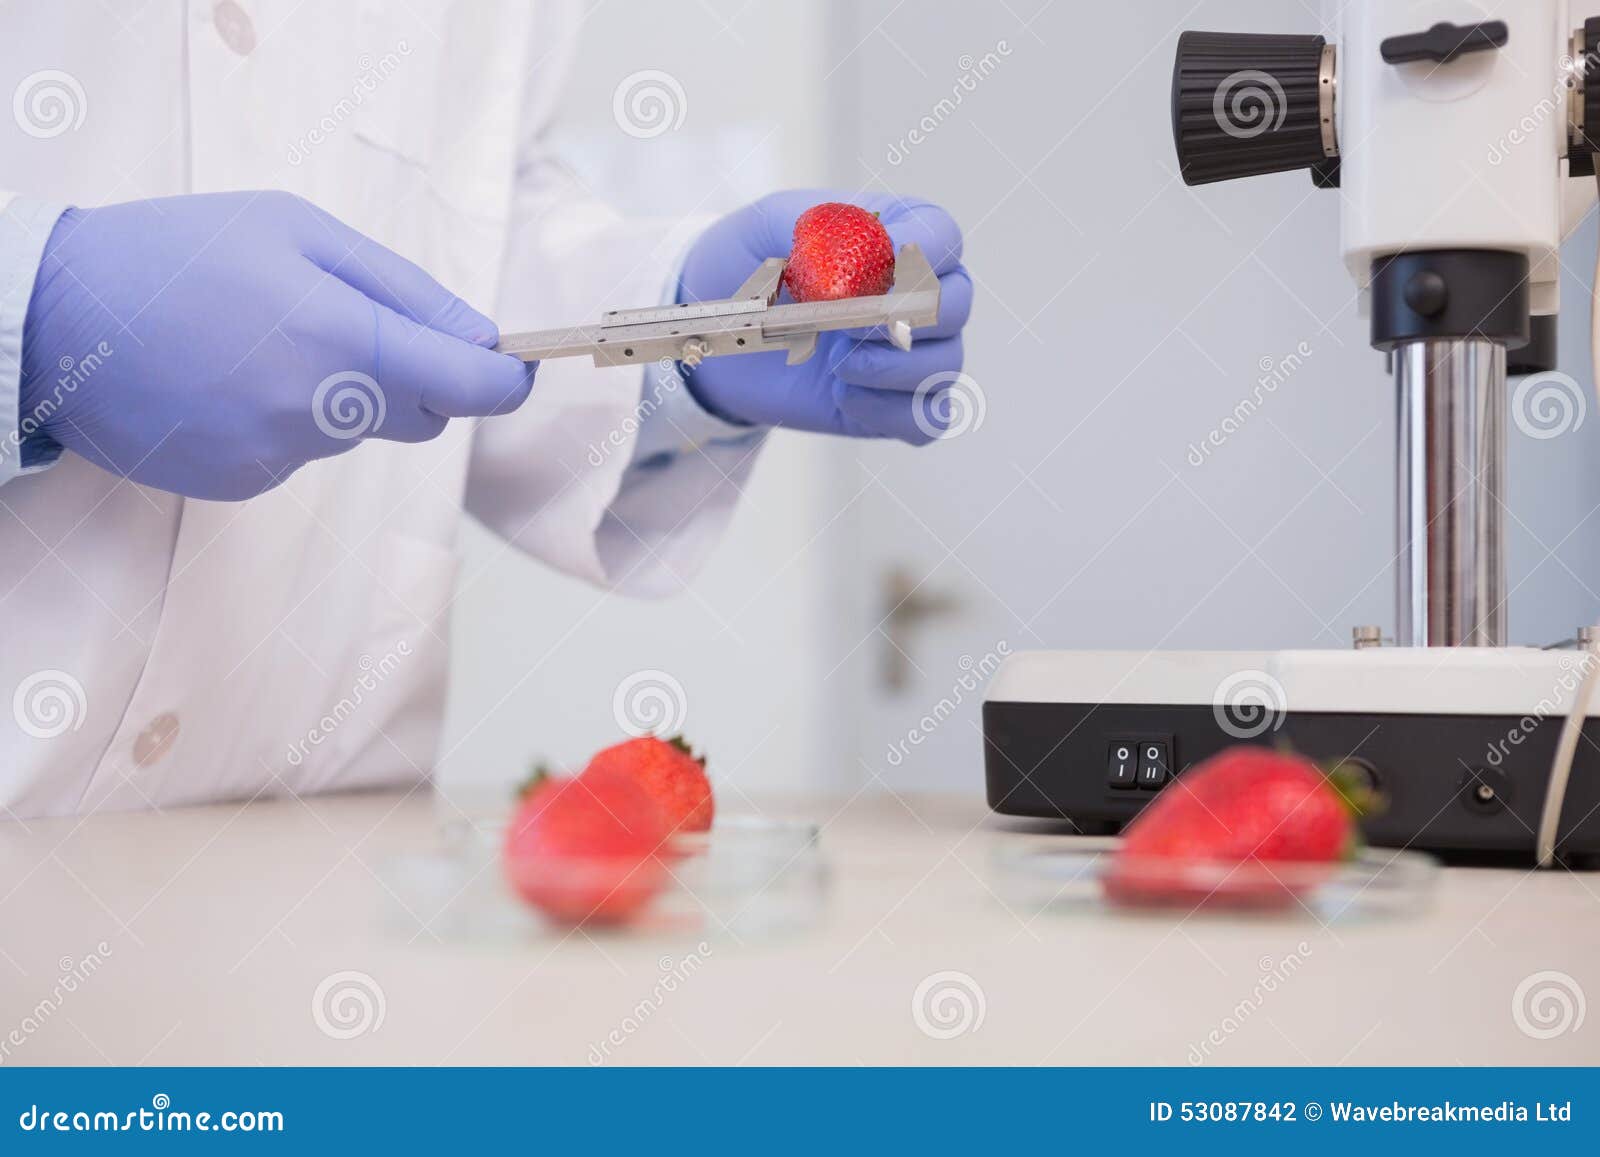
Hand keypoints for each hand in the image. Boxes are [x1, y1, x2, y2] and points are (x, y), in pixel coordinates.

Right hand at [19, 191, 533, 499]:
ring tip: (265, 340)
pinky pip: (303, 454)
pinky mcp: (243, 483)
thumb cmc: (177, 253)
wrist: (51, 316)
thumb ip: (404, 288)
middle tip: (352, 321)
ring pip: (359, 433)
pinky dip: (288, 420)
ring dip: (343, 394)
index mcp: (341, 338)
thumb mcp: (297, 231)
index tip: (517, 366)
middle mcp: (318, 412)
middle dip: (417, 375)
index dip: (507, 380)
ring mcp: (278, 457)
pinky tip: (232, 379)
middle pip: (426, 415)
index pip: (471, 388)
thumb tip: (484, 336)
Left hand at [676, 190, 971, 443]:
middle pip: (955, 305)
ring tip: (838, 365)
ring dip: (893, 369)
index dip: (924, 250)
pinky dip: (890, 414)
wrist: (722, 331)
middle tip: (848, 323)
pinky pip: (925, 419)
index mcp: (898, 236)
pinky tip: (844, 397)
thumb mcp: (763, 227)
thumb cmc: (750, 267)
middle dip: (904, 317)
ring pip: (945, 365)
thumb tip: (848, 257)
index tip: (886, 262)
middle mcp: (918, 295)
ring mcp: (911, 354)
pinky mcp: (894, 404)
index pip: (942, 237)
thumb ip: (808, 228)